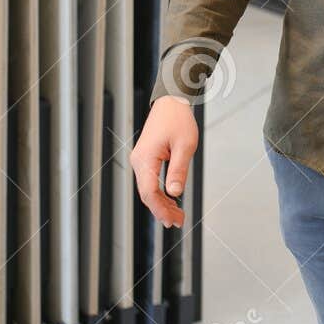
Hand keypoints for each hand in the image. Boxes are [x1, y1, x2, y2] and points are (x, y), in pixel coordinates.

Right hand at [130, 96, 200, 227]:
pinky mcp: (146, 159)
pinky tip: (172, 201)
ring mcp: (141, 160)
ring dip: (162, 203)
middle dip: (162, 210)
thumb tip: (174, 193)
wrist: (171, 101)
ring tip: (178, 215)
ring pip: (148, 189)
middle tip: (178, 221)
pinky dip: (160, 193)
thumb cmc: (178, 119)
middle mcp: (139, 161)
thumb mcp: (185, 145)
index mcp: (145, 158)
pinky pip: (150, 181)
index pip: (149, 191)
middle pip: (147, 193)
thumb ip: (178, 169)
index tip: (171, 221)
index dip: (160, 209)